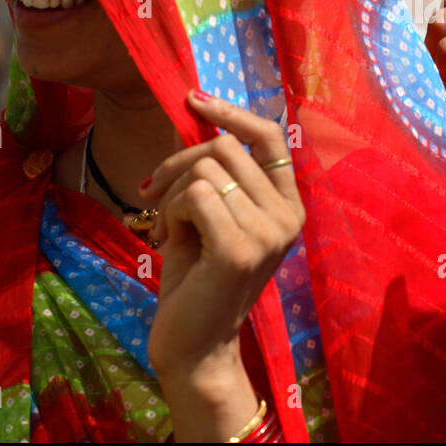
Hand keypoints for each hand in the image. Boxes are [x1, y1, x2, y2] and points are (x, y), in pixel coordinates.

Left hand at [139, 90, 303, 434]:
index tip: (193, 100)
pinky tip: (169, 242)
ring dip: (172, 197)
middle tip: (156, 199)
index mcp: (289, 205)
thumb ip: (218, 175)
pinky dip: (170, 214)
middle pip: (225, 148)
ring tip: (169, 232)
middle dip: (178, 165)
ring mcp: (269, 232)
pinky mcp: (241, 249)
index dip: (231, 112)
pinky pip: (195, 195)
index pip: (270, 136)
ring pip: (206, 170)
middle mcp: (289, 216)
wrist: (194, 346)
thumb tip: (195, 115)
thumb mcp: (212, 217)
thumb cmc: (197, 279)